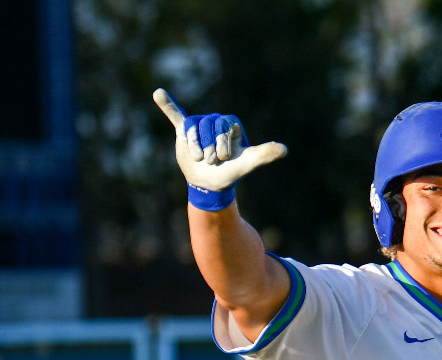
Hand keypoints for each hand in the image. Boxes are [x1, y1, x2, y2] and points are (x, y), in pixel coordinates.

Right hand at [153, 89, 286, 209]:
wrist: (209, 184)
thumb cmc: (230, 173)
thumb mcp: (247, 163)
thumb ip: (263, 154)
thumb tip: (284, 149)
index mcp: (231, 123)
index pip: (223, 125)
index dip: (222, 145)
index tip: (225, 158)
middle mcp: (215, 120)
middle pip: (206, 127)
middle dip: (208, 149)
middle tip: (212, 161)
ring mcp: (199, 125)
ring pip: (191, 130)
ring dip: (194, 149)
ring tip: (200, 159)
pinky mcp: (184, 131)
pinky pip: (175, 115)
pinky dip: (167, 105)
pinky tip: (158, 93)